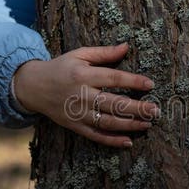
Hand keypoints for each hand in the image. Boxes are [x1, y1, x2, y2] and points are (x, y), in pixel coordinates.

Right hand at [13, 42, 158, 147]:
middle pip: (114, 104)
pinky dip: (111, 140)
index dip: (133, 81)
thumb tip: (127, 46)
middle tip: (156, 110)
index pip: (113, 78)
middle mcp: (81, 96)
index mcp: (83, 76)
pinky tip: (128, 141)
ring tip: (148, 124)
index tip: (150, 84)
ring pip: (107, 122)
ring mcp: (78, 113)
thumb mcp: (79, 54)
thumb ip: (104, 52)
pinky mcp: (74, 126)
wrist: (32, 86)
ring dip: (129, 125)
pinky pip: (95, 136)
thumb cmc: (60, 67)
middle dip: (137, 108)